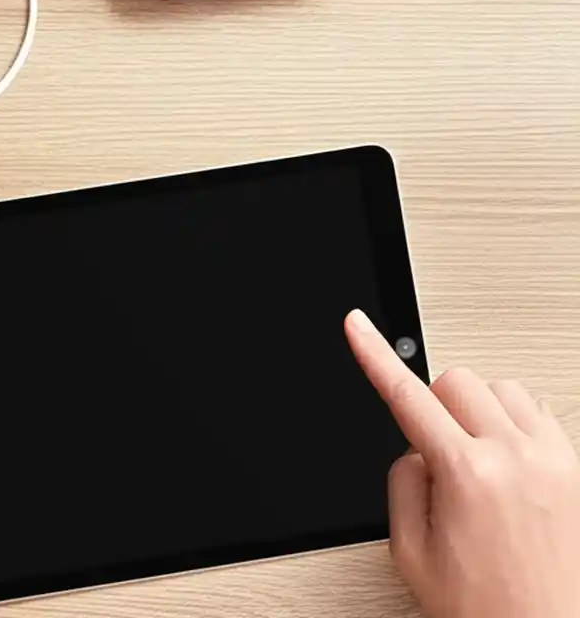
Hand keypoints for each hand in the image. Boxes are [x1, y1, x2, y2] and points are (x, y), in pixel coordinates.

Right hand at [345, 309, 579, 617]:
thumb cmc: (490, 608)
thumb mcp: (411, 553)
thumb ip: (402, 484)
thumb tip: (414, 449)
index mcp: (467, 474)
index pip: (406, 394)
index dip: (374, 354)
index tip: (358, 326)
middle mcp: (517, 457)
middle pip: (458, 380)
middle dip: (435, 405)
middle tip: (434, 450)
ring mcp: (557, 459)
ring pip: (503, 389)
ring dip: (479, 411)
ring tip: (476, 459)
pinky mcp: (579, 468)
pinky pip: (542, 413)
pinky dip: (516, 425)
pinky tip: (508, 462)